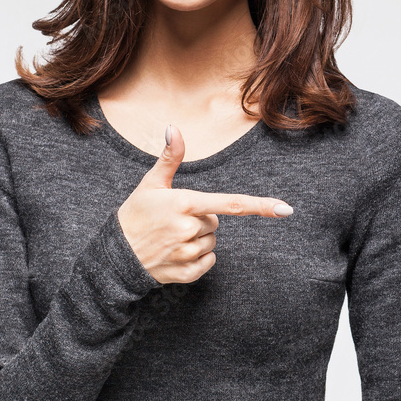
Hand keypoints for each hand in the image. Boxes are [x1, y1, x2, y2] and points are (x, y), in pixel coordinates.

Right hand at [116, 124, 292, 283]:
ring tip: (172, 237)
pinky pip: (209, 261)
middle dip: (201, 219)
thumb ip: (170, 156)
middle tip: (175, 220)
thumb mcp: (151, 183)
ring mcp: (187, 252)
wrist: (115, 255)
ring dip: (198, 239)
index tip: (285, 209)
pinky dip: (198, 258)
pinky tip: (177, 253)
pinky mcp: (186, 273)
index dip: (260, 206)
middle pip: (216, 222)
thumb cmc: (135, 214)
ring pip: (212, 241)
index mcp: (185, 203)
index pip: (231, 203)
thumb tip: (173, 128)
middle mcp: (188, 228)